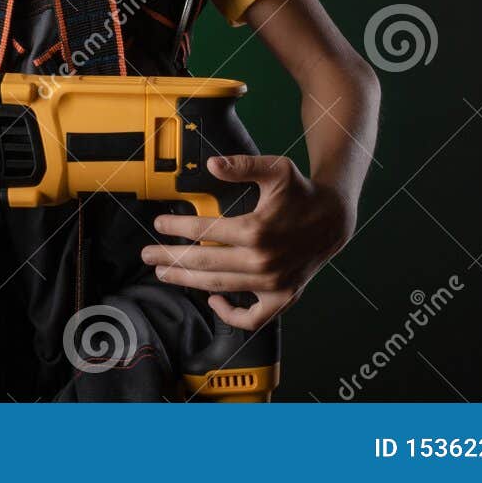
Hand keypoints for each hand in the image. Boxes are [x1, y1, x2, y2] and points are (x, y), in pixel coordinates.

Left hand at [140, 154, 354, 330]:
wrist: (333, 219)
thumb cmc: (302, 193)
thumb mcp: (275, 170)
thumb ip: (242, 166)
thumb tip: (212, 164)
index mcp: (257, 230)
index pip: (204, 232)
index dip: (177, 228)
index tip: (160, 225)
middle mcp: (263, 261)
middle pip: (204, 263)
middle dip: (170, 259)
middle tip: (148, 256)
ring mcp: (273, 284)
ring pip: (220, 287)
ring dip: (188, 282)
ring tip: (165, 274)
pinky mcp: (282, 297)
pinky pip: (252, 318)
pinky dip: (231, 314)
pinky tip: (214, 298)